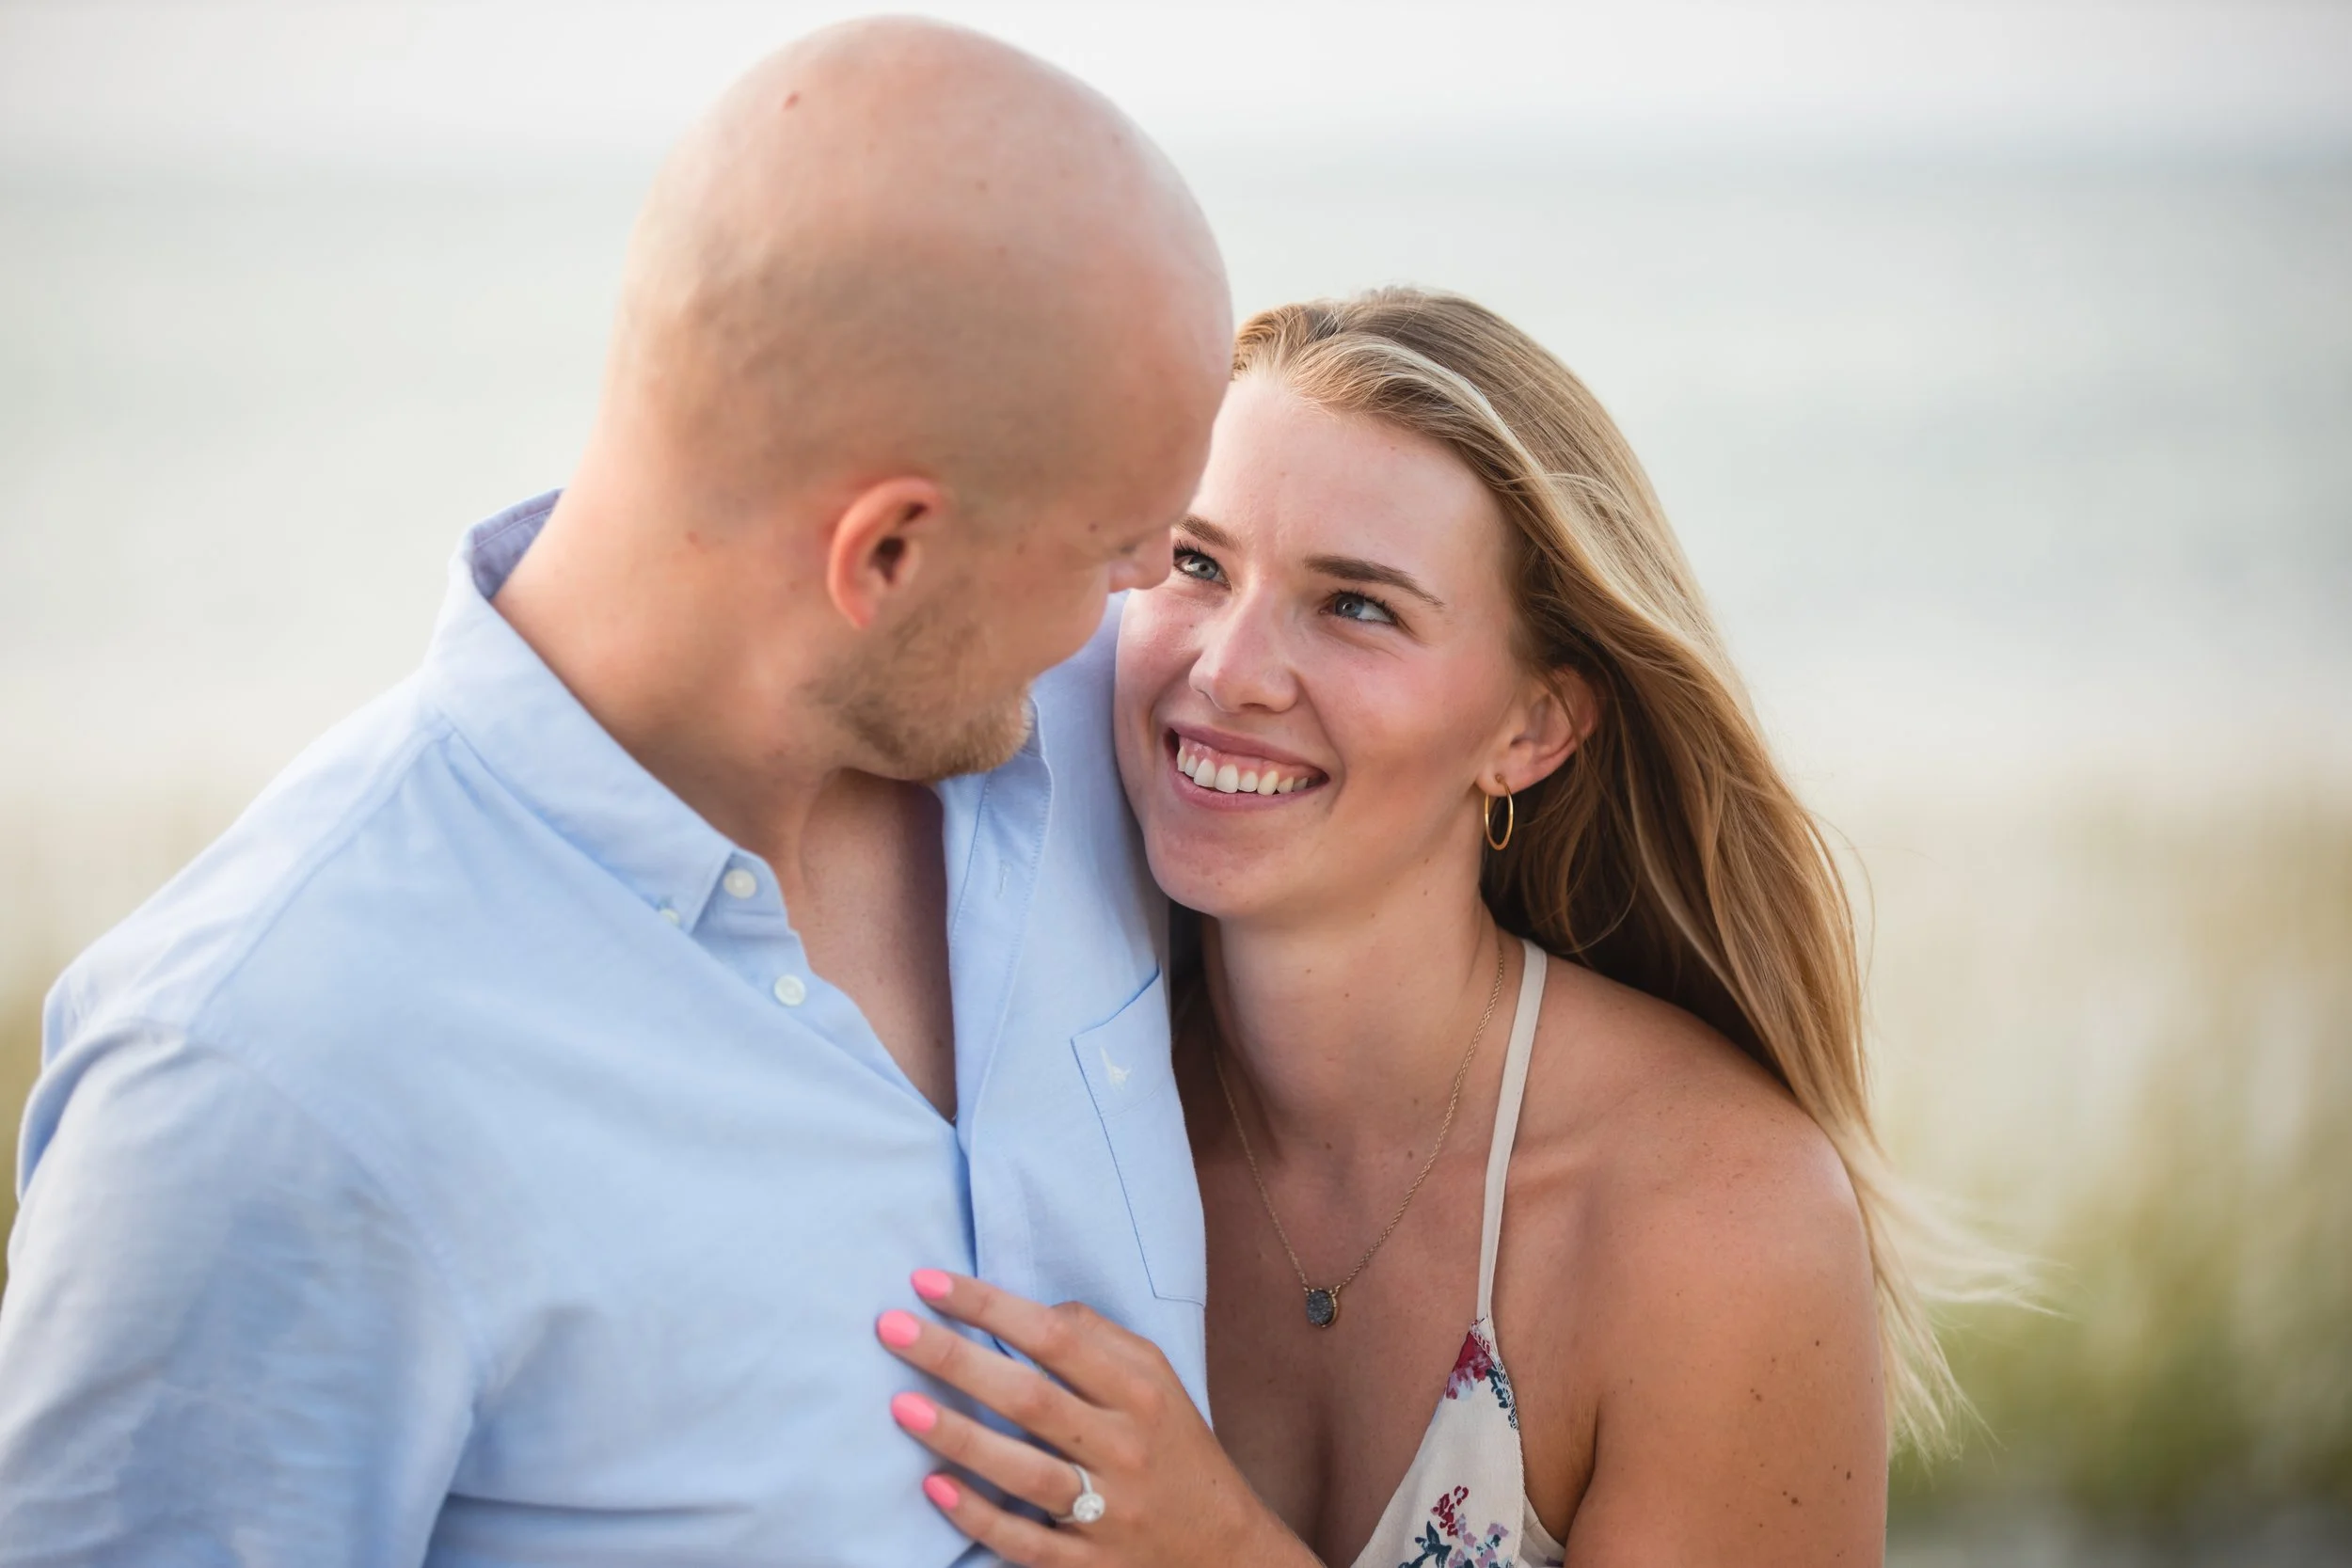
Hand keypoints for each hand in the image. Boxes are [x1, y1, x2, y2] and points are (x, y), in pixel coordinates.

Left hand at [876, 1269, 1317, 1566]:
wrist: (1224, 1551)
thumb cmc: (1174, 1448)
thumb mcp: (1156, 1380)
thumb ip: (1099, 1338)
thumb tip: (1032, 1309)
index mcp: (1139, 1392)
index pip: (1055, 1337)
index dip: (989, 1306)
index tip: (929, 1282)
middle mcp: (1124, 1448)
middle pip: (1030, 1398)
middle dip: (955, 1359)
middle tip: (891, 1327)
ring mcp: (1107, 1512)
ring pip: (1025, 1473)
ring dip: (959, 1437)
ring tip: (901, 1406)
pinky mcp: (1088, 1566)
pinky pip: (1025, 1543)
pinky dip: (979, 1517)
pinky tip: (935, 1489)